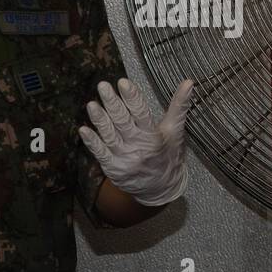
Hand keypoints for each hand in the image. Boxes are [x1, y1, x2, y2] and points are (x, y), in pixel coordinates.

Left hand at [79, 78, 192, 206]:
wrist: (161, 189)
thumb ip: (179, 105)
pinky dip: (92, 142)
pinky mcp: (113, 168)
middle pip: (123, 122)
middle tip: (103, 86)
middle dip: (112, 103)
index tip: (123, 83)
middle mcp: (139, 147)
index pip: (142, 114)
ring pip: (110, 136)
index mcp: (154, 137)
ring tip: (91, 104)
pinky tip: (83, 129)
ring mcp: (125, 159)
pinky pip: (101, 154)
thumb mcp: (176, 131)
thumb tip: (188, 82)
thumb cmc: (168, 155)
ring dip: (100, 120)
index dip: (132, 98)